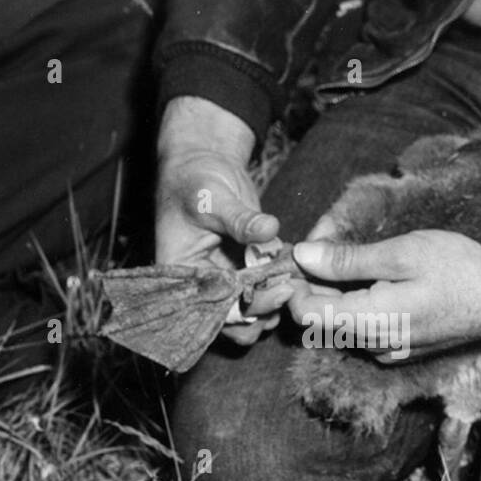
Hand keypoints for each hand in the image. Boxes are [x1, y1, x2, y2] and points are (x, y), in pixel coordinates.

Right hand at [155, 97, 292, 344]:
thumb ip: (239, 218)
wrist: (205, 162)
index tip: (277, 291)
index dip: (247, 307)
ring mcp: (228, 278)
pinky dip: (284, 278)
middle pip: (237, 319)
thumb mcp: (213, 197)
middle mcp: (204, 284)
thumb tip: (268, 230)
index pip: (215, 309)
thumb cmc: (195, 178)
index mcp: (183, 275)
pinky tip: (297, 264)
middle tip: (291, 287)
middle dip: (266, 308)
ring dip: (277, 297)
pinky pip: (268, 284)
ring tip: (297, 277)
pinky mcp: (248, 267)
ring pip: (256, 308)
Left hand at [287, 230, 480, 360]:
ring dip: (333, 293)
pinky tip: (372, 280)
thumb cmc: (460, 270)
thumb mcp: (402, 253)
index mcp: (370, 321)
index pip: (304, 314)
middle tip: (323, 246)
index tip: (301, 252)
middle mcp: (373, 345)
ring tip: (348, 258)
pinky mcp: (399, 350)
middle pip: (319, 320)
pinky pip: (362, 330)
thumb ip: (348, 260)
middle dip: (312, 284)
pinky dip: (356, 304)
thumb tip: (302, 255)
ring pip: (340, 324)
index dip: (294, 282)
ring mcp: (387, 352)